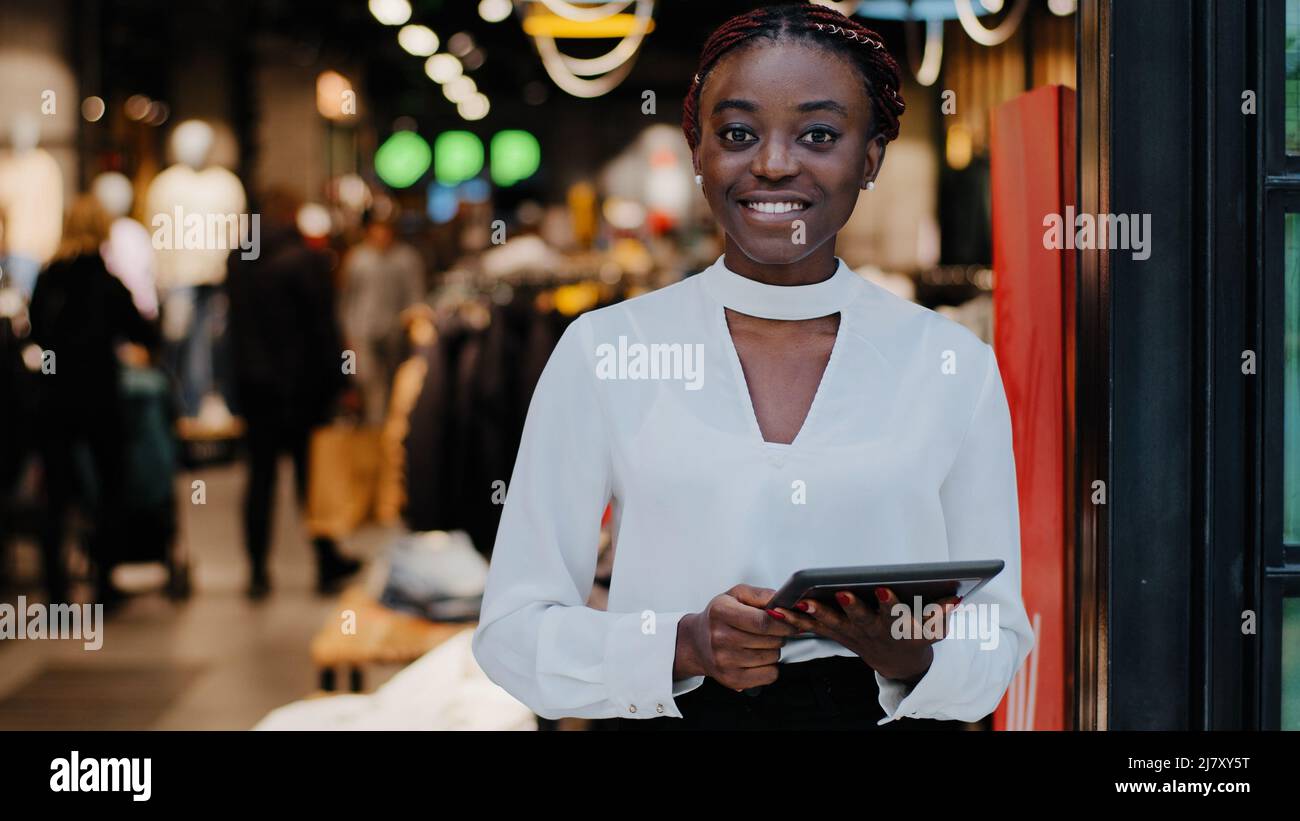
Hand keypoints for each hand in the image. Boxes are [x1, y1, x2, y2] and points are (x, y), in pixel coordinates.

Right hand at [674, 584, 799, 690]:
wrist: (696, 642)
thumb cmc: (718, 617)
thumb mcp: (735, 595)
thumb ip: (761, 594)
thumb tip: (782, 603)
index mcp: (721, 612)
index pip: (762, 621)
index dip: (783, 623)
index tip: (790, 623)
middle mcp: (720, 637)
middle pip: (770, 640)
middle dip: (780, 635)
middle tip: (772, 632)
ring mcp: (724, 661)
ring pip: (772, 658)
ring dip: (774, 650)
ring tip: (761, 644)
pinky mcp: (731, 679)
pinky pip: (769, 676)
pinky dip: (771, 667)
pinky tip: (759, 658)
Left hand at [771, 588, 962, 682]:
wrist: (898, 662)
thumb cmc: (915, 636)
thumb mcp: (933, 628)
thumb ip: (940, 613)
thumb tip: (953, 598)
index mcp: (895, 626)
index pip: (895, 613)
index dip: (890, 602)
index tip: (885, 588)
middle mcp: (870, 631)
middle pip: (859, 618)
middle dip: (851, 606)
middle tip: (842, 592)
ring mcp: (849, 634)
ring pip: (830, 624)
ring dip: (814, 614)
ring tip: (799, 602)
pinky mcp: (833, 633)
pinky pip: (810, 628)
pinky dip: (793, 620)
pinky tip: (776, 609)